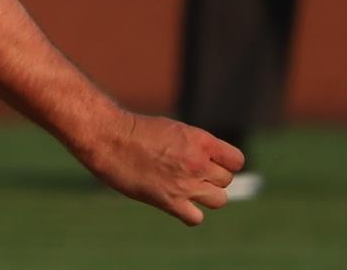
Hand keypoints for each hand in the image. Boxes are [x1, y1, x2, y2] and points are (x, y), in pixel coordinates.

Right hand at [73, 112, 244, 225]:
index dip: (225, 163)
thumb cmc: (136, 131)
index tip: (211, 162)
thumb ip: (195, 145)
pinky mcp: (170, 202)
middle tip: (189, 173)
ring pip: (219, 200)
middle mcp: (198, 163)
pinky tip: (177, 203)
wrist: (110, 139)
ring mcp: (186, 184)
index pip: (236, 161)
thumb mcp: (174, 129)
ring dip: (205, 196)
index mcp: (201, 141)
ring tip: (186, 188)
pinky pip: (196, 218)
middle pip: (226, 180)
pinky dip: (190, 213)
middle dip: (211, 178)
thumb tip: (209, 161)